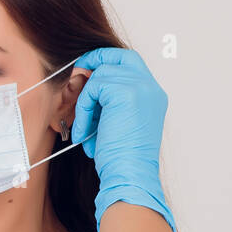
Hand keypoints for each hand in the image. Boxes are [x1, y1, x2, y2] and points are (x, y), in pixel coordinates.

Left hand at [70, 47, 176, 231]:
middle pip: (122, 56)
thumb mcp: (118, 124)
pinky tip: (85, 131)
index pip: (132, 63)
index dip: (110, 61)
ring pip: (101, 75)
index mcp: (153, 96)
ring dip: (85, 101)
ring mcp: (141, 87)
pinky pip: (93, 88)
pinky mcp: (126, 92)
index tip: (89, 68)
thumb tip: (84, 82)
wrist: (130, 175)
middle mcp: (151, 88)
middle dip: (97, 58)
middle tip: (78, 69)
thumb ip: (109, 101)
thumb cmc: (122, 159)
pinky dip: (83, 109)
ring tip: (85, 128)